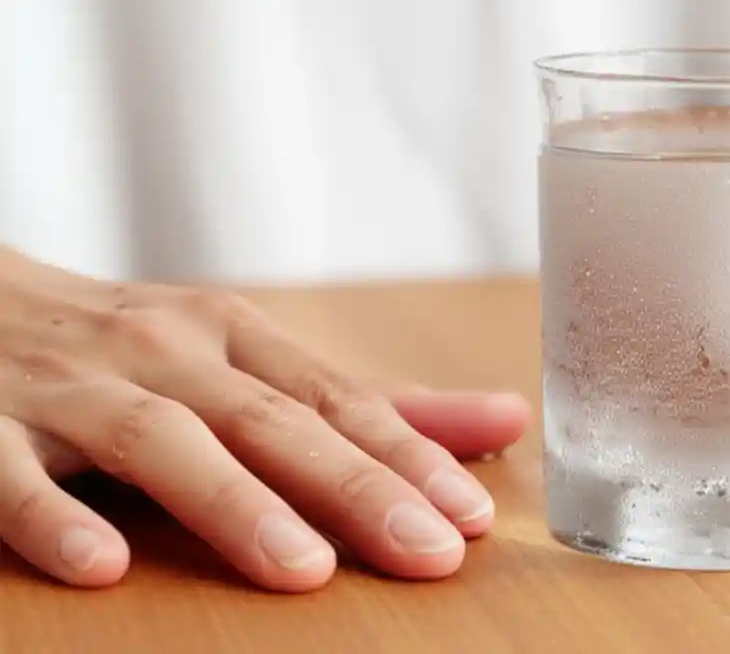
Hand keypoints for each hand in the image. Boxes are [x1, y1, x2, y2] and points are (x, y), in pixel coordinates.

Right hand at [0, 248, 528, 590]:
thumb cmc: (126, 345)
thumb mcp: (245, 356)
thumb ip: (370, 402)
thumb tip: (504, 421)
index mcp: (231, 335)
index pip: (336, 399)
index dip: (409, 457)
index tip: (471, 518)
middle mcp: (162, 351)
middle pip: (270, 420)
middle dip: (354, 487)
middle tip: (426, 554)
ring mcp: (70, 387)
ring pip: (160, 440)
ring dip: (234, 503)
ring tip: (302, 570)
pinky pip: (11, 475)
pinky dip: (54, 515)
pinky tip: (101, 566)